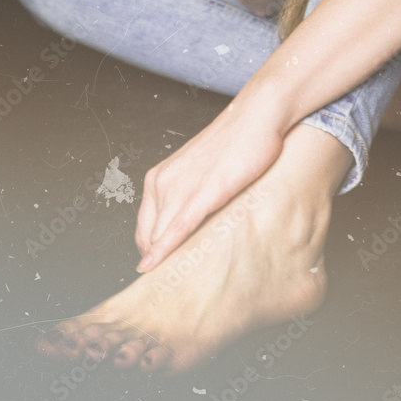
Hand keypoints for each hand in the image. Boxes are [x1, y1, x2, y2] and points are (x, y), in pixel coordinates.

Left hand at [134, 99, 283, 271]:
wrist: (256, 115)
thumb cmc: (236, 141)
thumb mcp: (201, 170)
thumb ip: (188, 195)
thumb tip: (188, 225)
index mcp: (159, 177)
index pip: (144, 228)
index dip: (152, 251)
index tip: (162, 269)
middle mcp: (162, 182)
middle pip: (149, 236)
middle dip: (158, 260)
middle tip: (171, 283)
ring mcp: (181, 187)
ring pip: (161, 237)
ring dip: (166, 261)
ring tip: (176, 284)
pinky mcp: (204, 193)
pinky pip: (177, 229)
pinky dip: (164, 250)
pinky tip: (154, 266)